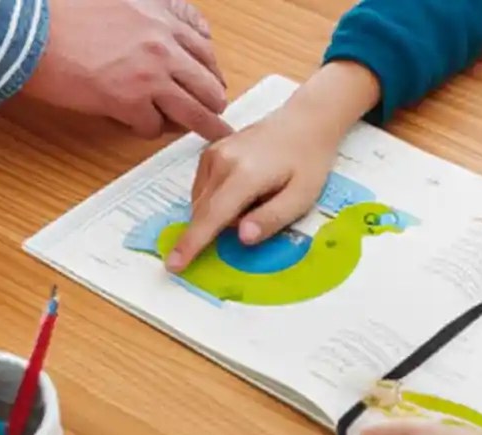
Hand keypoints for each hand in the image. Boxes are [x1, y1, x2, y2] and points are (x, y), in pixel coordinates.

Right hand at [20, 0, 232, 140]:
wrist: (28, 30)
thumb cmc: (61, 11)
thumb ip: (150, 8)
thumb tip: (171, 24)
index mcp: (160, 17)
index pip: (203, 47)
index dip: (211, 68)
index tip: (212, 79)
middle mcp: (163, 45)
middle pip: (208, 82)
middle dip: (214, 100)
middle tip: (216, 111)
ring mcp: (149, 75)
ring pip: (195, 110)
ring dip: (205, 125)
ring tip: (212, 134)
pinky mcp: (129, 102)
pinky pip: (154, 127)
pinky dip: (152, 130)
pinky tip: (144, 127)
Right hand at [163, 102, 339, 270]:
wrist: (305, 122)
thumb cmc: (308, 163)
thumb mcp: (301, 198)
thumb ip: (270, 219)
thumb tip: (242, 238)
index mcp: (245, 174)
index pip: (212, 217)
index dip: (192, 244)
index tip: (174, 265)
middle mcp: (221, 161)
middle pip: (204, 212)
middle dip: (217, 230)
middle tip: (257, 212)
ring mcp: (212, 153)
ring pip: (201, 202)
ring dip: (219, 214)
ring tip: (255, 199)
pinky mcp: (209, 152)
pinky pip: (203, 190)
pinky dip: (217, 201)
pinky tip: (243, 191)